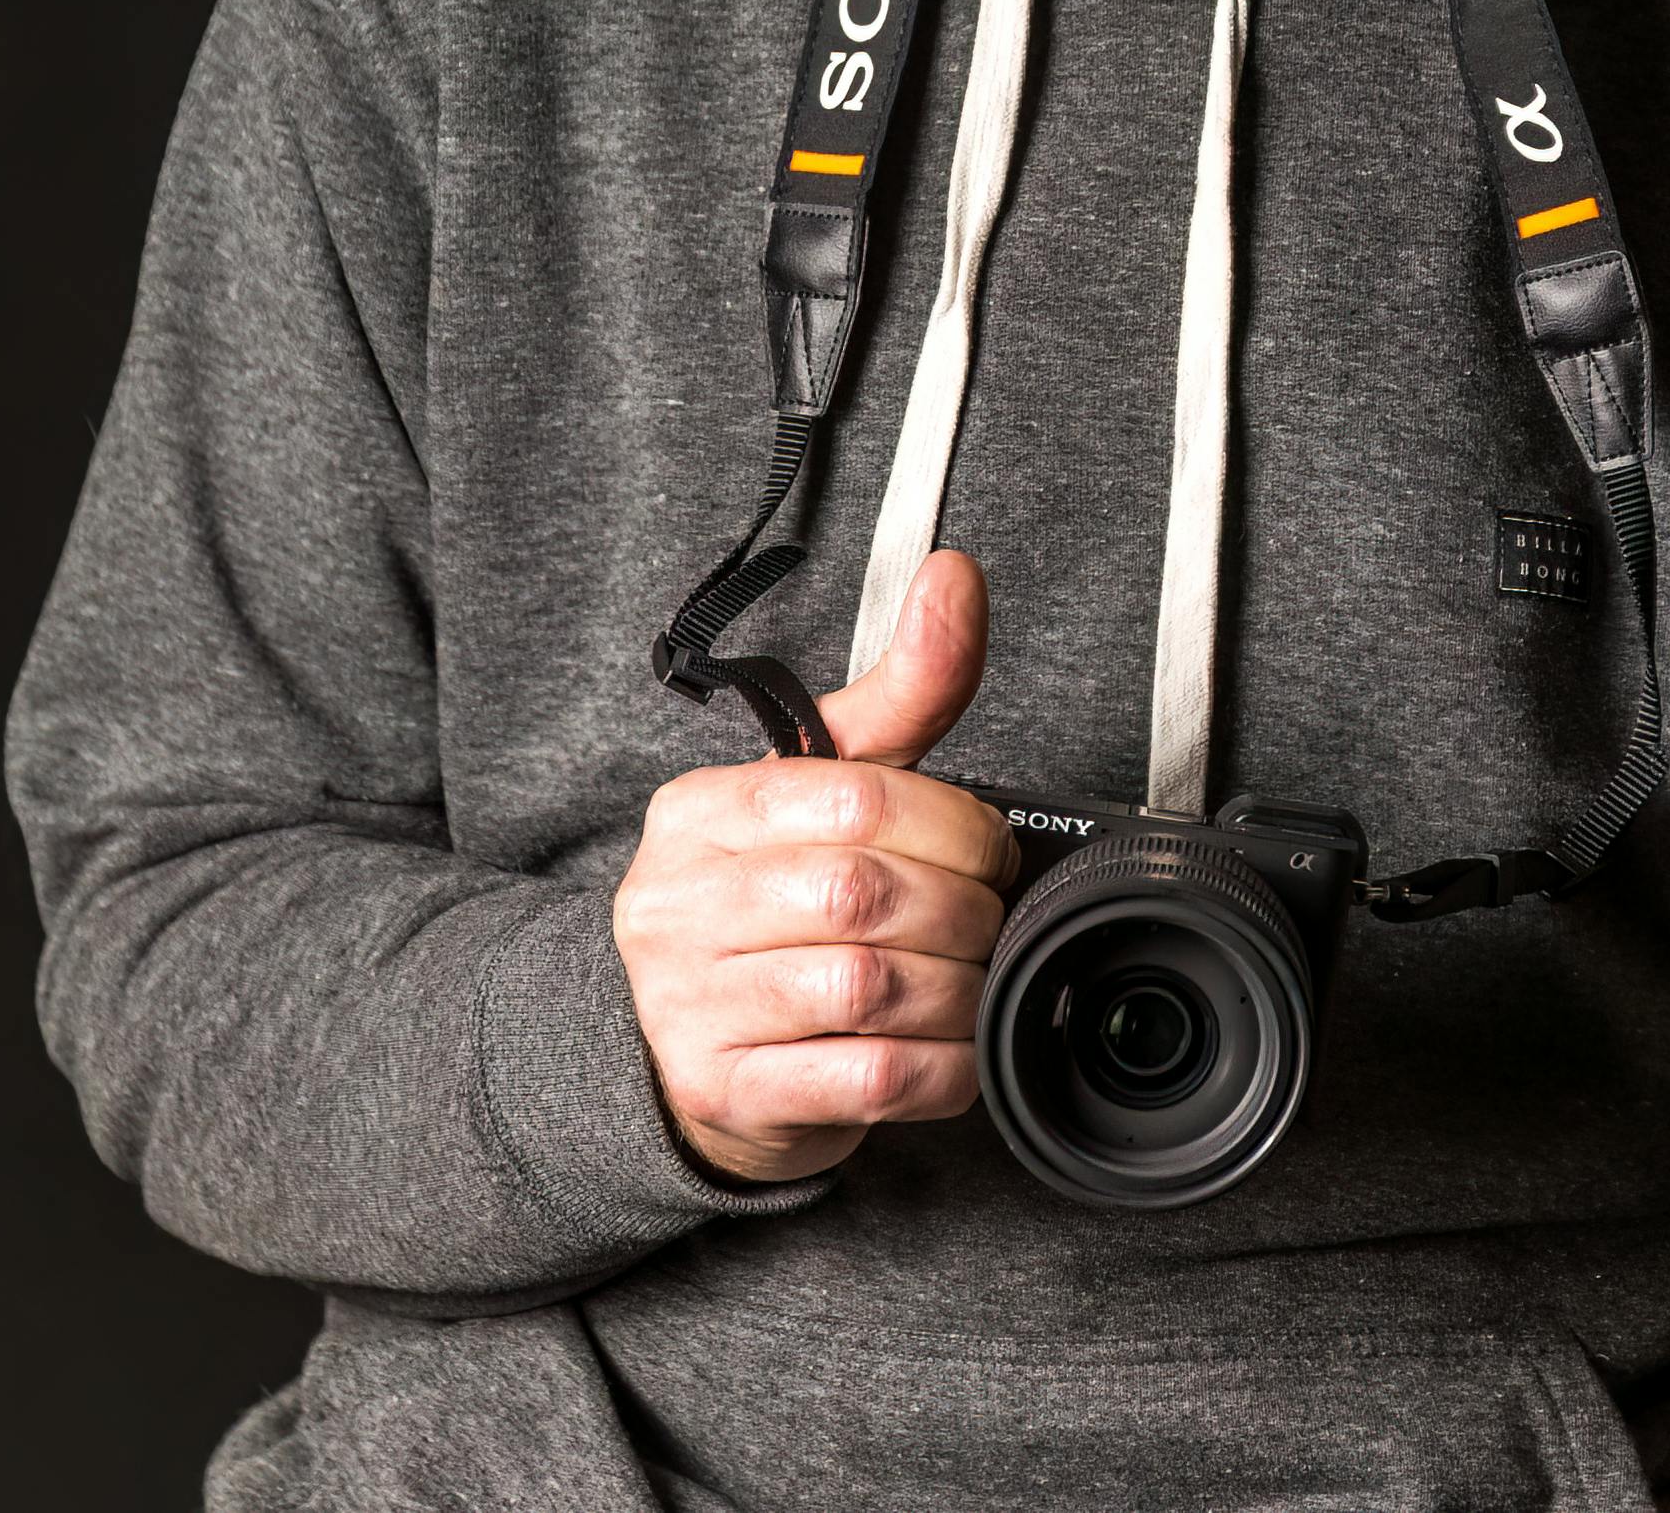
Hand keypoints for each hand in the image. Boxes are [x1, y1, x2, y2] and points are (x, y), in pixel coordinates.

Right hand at [613, 549, 1017, 1182]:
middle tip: (992, 917)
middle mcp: (677, 904)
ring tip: (978, 980)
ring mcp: (690, 1006)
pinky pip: (862, 1080)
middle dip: (962, 908)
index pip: (851, 796)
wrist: (681, 1048)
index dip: (952, 823)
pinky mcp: (726, 1094)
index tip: (991, 846)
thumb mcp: (826, 787)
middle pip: (862, 893)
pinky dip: (939, 1067)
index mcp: (700, 813)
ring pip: (867, 987)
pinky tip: (956, 1051)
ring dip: (956, 989)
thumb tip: (958, 576)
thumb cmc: (771, 903)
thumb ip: (902, 690)